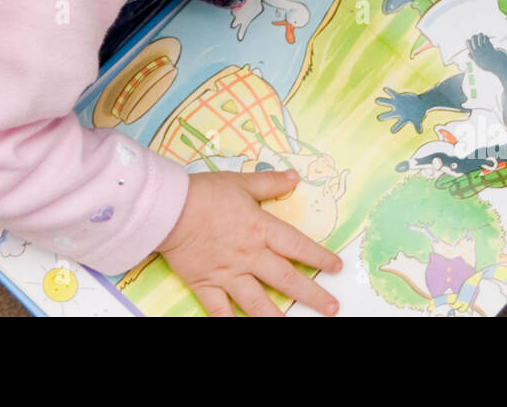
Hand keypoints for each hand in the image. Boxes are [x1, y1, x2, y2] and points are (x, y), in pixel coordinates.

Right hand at [156, 169, 343, 316]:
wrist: (169, 208)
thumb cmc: (204, 193)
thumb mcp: (241, 182)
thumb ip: (269, 183)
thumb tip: (294, 177)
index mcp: (261, 229)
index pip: (298, 247)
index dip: (320, 258)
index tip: (336, 267)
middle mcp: (250, 256)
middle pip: (287, 279)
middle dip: (313, 295)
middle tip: (332, 307)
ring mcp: (229, 274)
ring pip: (259, 302)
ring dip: (278, 318)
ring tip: (292, 328)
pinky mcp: (206, 284)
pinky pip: (221, 311)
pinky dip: (231, 323)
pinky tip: (240, 330)